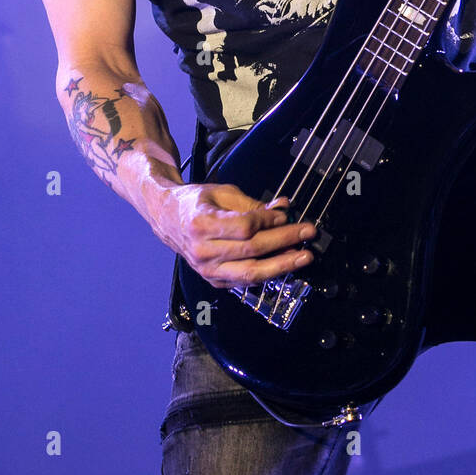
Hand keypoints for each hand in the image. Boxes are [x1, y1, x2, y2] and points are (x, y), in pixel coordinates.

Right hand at [160, 180, 315, 288]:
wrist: (168, 218)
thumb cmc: (195, 203)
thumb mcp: (222, 193)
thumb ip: (252, 204)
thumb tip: (282, 210)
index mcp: (201, 223)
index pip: (245, 227)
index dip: (269, 221)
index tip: (286, 215)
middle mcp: (202, 250)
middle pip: (252, 250)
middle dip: (285, 241)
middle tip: (307, 233)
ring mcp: (207, 269)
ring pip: (251, 272)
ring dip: (282, 265)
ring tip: (303, 257)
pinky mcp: (213, 280)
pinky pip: (245, 281)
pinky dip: (267, 273)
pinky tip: (284, 265)